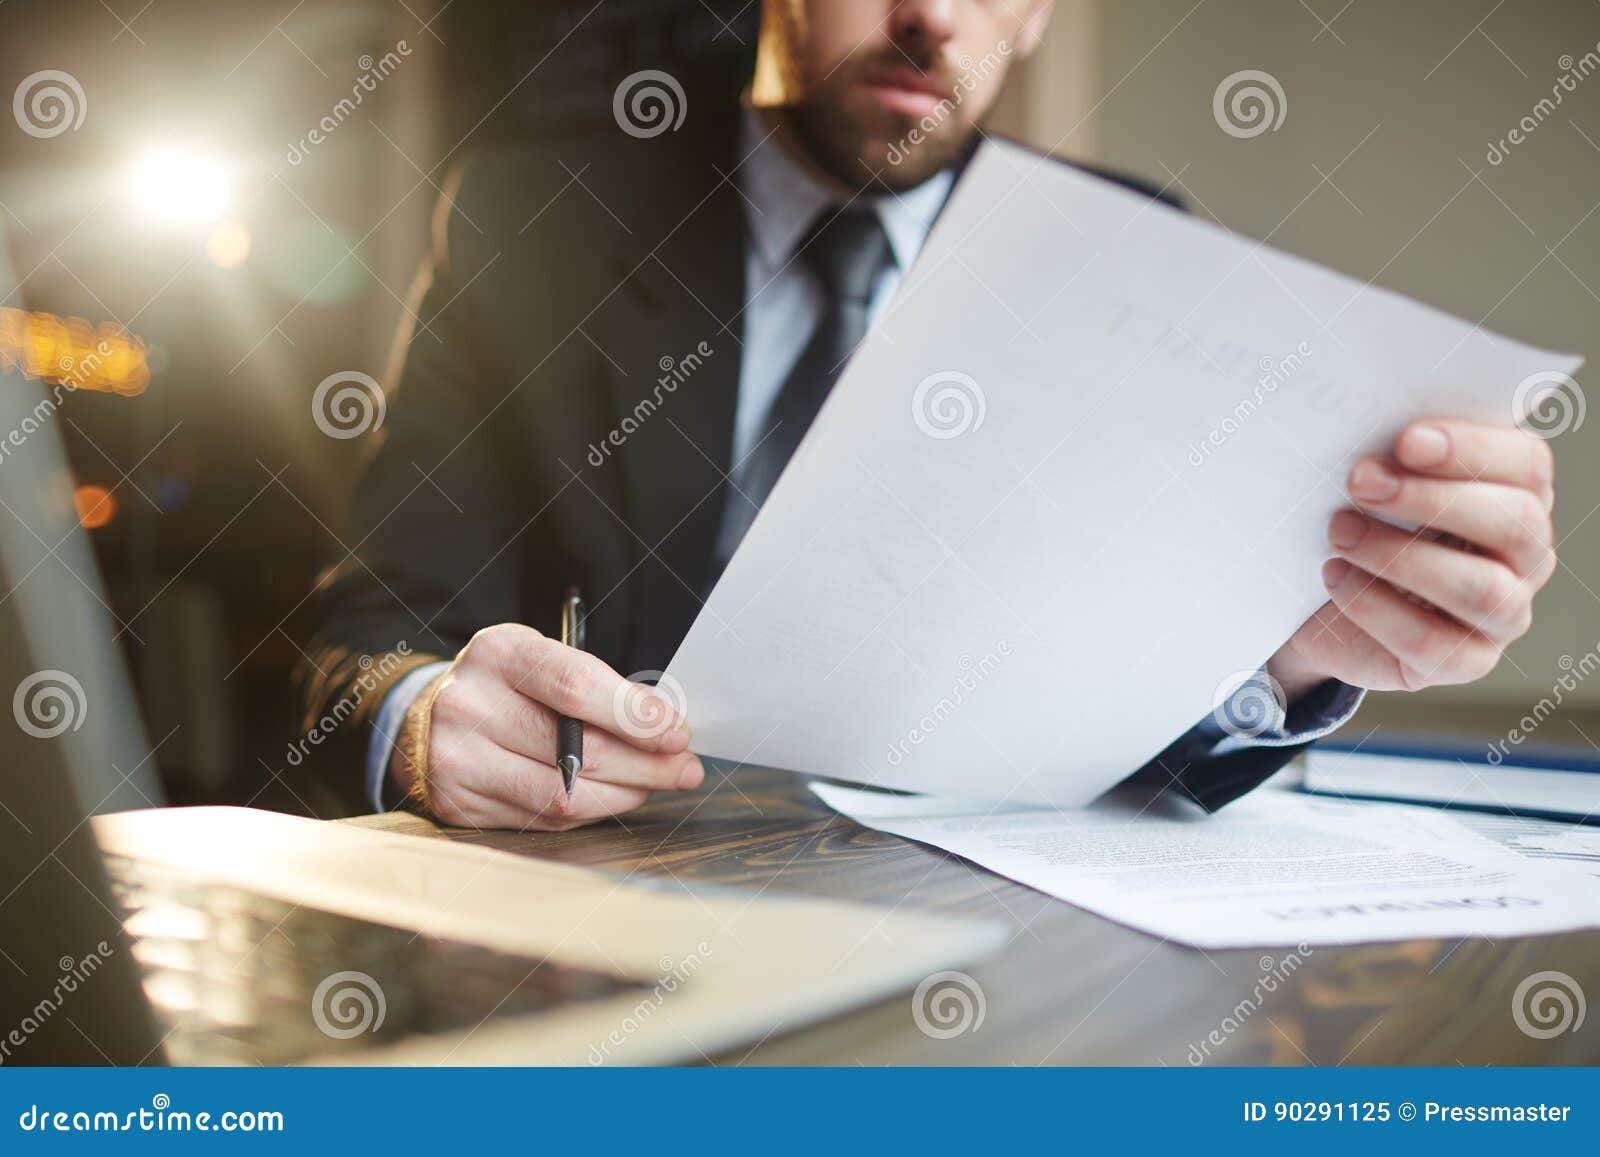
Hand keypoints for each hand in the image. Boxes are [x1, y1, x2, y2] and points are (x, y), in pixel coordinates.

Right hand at [391, 624, 703, 829]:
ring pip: (563, 794)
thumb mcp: (542, 659)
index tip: (677, 732)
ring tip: (655, 784)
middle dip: (645, 764)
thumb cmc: (506, 684)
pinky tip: (613, 796)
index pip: (575, 686)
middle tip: (684, 767)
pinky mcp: (460, 805)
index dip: (634, 714)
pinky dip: (590, 810)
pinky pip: (543, 819)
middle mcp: (470, 706)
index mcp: (499, 653)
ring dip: (624, 795)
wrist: (425, 716)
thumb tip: (665, 728)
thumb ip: (597, 688)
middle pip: (574, 749)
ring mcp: (459, 760)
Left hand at [1268, 419, 1556, 699]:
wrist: (1320, 604)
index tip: (1406, 440)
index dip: (1473, 448)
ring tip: (1338, 532)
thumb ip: (1392, 454)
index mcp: (1517, 494)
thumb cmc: (1361, 523)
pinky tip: (1335, 577)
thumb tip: (1368, 429)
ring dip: (1400, 556)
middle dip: (1432, 499)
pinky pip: (1432, 641)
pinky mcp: (1464, 661)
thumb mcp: (1376, 483)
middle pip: (1514, 523)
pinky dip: (1376, 607)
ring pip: (1481, 588)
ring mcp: (1504, 614)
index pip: (1527, 464)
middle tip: (1360, 481)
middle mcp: (1526, 555)